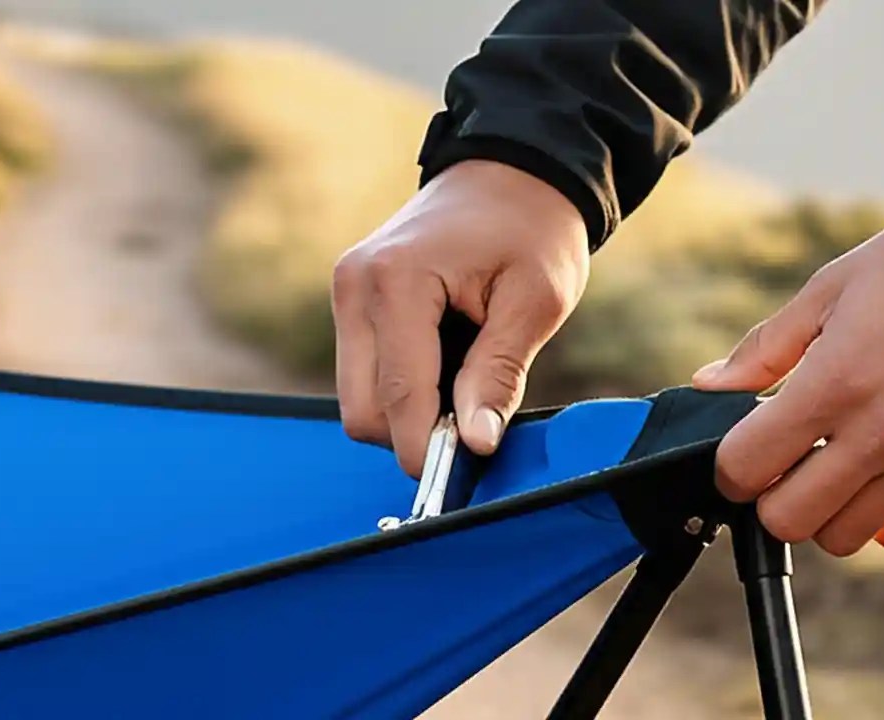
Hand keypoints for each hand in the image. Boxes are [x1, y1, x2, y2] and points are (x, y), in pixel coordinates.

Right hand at [333, 160, 589, 476]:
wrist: (513, 170)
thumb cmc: (533, 228)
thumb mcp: (536, 300)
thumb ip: (499, 374)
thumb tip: (476, 445)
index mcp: (397, 281)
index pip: (397, 399)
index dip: (428, 451)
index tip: (466, 475)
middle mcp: (356, 286)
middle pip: (363, 411)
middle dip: (414, 435)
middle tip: (475, 425)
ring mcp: (347, 292)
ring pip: (359, 399)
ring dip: (408, 412)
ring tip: (466, 381)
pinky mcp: (353, 299)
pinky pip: (366, 372)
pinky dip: (402, 388)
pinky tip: (447, 363)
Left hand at [693, 220, 883, 555]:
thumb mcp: (823, 295)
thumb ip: (760, 350)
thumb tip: (706, 387)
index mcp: (833, 383)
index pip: (747, 466)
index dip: (730, 466)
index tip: (740, 453)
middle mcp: (879, 433)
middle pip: (788, 519)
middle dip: (771, 497)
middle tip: (784, 465)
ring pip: (842, 537)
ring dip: (824, 510)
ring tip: (832, 468)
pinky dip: (877, 517)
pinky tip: (877, 474)